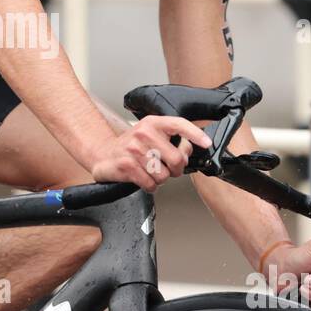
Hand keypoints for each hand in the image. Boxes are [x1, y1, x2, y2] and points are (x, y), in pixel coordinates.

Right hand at [89, 116, 213, 191]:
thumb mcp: (150, 136)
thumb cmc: (131, 148)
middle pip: (176, 159)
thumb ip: (171, 140)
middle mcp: (143, 133)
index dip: (195, 134)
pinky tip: (143, 179)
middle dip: (176, 170)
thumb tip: (188, 150)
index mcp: (152, 123)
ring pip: (163, 175)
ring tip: (149, 172)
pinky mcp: (126, 166)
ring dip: (159, 179)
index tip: (206, 143)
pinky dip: (149, 186)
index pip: (179, 124)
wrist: (103, 155)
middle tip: (168, 169)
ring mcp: (133, 149)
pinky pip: (150, 184)